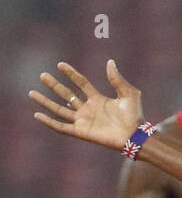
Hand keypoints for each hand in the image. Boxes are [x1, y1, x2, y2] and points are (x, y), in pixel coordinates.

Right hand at [29, 60, 143, 151]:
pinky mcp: (81, 132)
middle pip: (67, 95)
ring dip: (46, 101)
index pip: (81, 83)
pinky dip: (49, 122)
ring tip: (31, 93)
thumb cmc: (135, 116)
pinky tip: (37, 115)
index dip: (71, 74)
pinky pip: (61, 127)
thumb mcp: (128, 93)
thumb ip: (117, 79)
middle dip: (54, 85)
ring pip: (60, 110)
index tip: (60, 65)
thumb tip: (110, 62)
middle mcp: (88, 109)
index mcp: (98, 99)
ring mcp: (84, 121)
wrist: (135, 135)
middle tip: (43, 75)